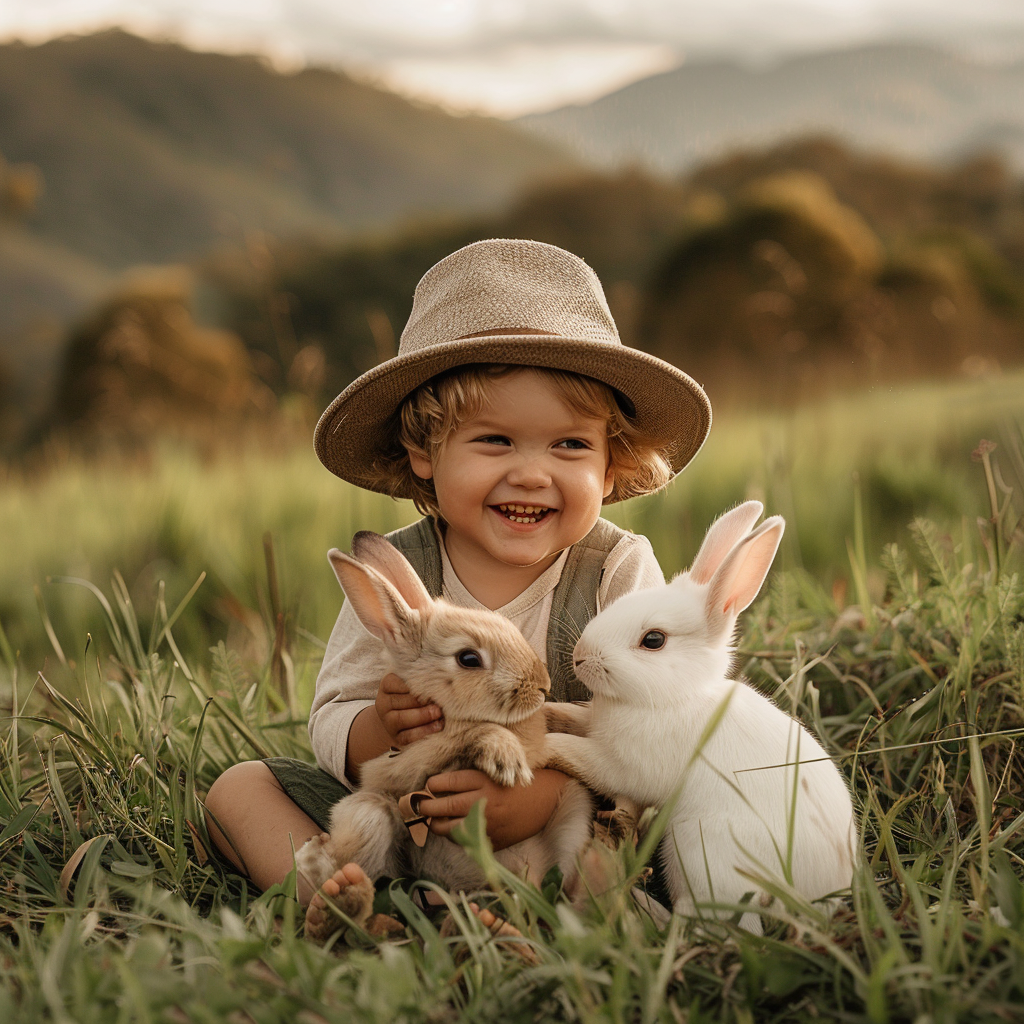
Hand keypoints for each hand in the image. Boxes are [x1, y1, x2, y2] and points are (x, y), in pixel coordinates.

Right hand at [375, 673, 442, 746]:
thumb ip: (421, 679)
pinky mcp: (397, 738)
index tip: (429, 684)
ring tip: (439, 713)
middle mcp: (383, 704)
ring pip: (402, 719)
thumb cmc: (413, 694)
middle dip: (420, 701)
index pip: (395, 682)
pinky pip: (408, 736)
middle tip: (438, 700)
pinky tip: (437, 726)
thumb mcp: (413, 683)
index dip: (412, 684)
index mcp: (386, 686)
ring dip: (423, 716)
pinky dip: (423, 732)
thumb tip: (437, 678)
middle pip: (400, 701)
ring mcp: (388, 722)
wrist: (402, 718)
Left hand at [419, 768, 568, 850]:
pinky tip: (454, 829)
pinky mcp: (492, 840)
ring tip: (433, 820)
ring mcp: (487, 823)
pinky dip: (455, 835)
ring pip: (449, 828)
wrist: (546, 800)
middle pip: (443, 806)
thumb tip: (437, 787)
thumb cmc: (517, 783)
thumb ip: (469, 779)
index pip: (446, 783)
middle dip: (426, 806)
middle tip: (419, 805)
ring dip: (436, 824)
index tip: (428, 786)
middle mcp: (483, 801)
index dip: (432, 785)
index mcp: (484, 781)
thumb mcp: (495, 772)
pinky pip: (464, 841)